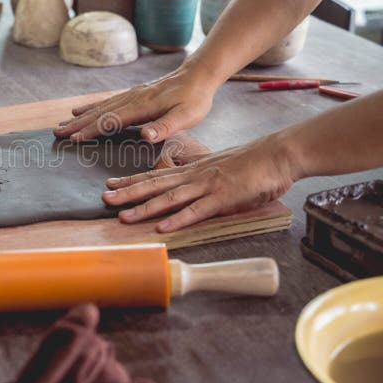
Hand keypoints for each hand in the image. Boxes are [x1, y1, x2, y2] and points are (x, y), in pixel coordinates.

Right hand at [53, 70, 214, 142]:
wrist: (198, 74)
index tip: (74, 140)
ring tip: (61, 126)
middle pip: (99, 113)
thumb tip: (147, 136)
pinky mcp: (132, 94)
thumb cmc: (195, 98)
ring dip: (79, 118)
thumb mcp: (186, 116)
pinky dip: (89, 107)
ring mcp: (130, 95)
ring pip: (99, 107)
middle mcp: (131, 99)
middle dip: (77, 125)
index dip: (91, 131)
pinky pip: (105, 102)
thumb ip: (166, 126)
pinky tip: (79, 111)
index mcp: (142, 107)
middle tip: (56, 134)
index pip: (111, 121)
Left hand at [101, 133, 298, 232]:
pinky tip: (161, 227)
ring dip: (144, 208)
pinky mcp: (222, 199)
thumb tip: (185, 181)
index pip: (156, 175)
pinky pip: (197, 211)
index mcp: (193, 170)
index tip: (111, 184)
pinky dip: (178, 219)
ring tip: (123, 215)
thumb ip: (200, 175)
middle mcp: (194, 177)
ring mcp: (207, 187)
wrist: (277, 155)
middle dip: (128, 192)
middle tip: (104, 197)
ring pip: (169, 198)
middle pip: (155, 185)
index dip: (132, 180)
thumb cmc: (252, 163)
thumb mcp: (219, 167)